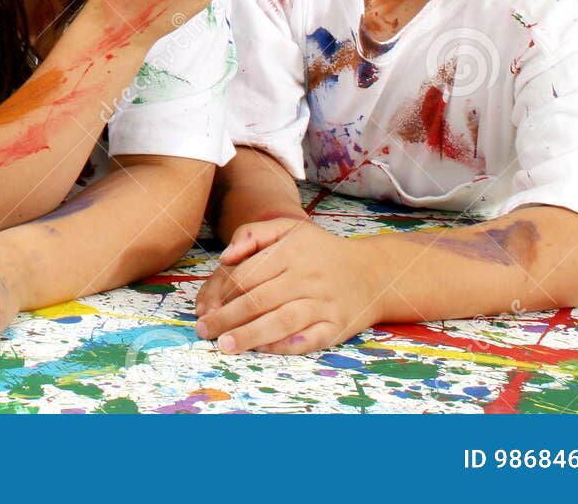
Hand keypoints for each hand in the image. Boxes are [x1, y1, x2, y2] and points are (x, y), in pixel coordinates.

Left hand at [194, 218, 383, 353]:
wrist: (373, 272)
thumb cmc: (321, 251)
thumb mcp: (289, 228)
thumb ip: (252, 234)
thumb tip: (225, 257)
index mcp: (290, 251)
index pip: (246, 275)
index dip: (220, 293)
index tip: (204, 309)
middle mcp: (306, 277)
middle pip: (257, 300)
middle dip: (225, 318)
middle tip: (204, 331)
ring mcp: (323, 303)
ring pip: (280, 321)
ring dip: (249, 335)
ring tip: (225, 345)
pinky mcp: (337, 326)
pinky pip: (307, 339)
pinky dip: (284, 346)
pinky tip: (263, 349)